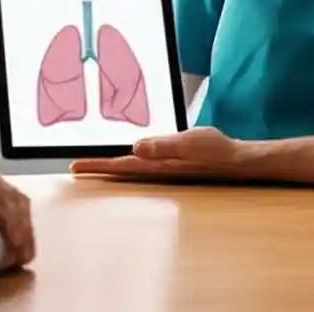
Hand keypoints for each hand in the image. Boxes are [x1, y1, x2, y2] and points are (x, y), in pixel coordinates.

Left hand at [70, 127, 256, 179]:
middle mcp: (157, 170)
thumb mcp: (191, 142)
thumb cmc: (216, 152)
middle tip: (76, 168)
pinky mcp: (172, 166)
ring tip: (95, 165)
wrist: (238, 162)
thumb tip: (135, 148)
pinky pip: (143, 165)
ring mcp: (164, 169)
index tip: (74, 166)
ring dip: (111, 167)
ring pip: (130, 169)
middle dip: (98, 169)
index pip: (119, 165)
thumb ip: (163, 146)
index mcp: (157, 165)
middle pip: (120, 170)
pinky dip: (130, 162)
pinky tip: (130, 160)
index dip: (96, 166)